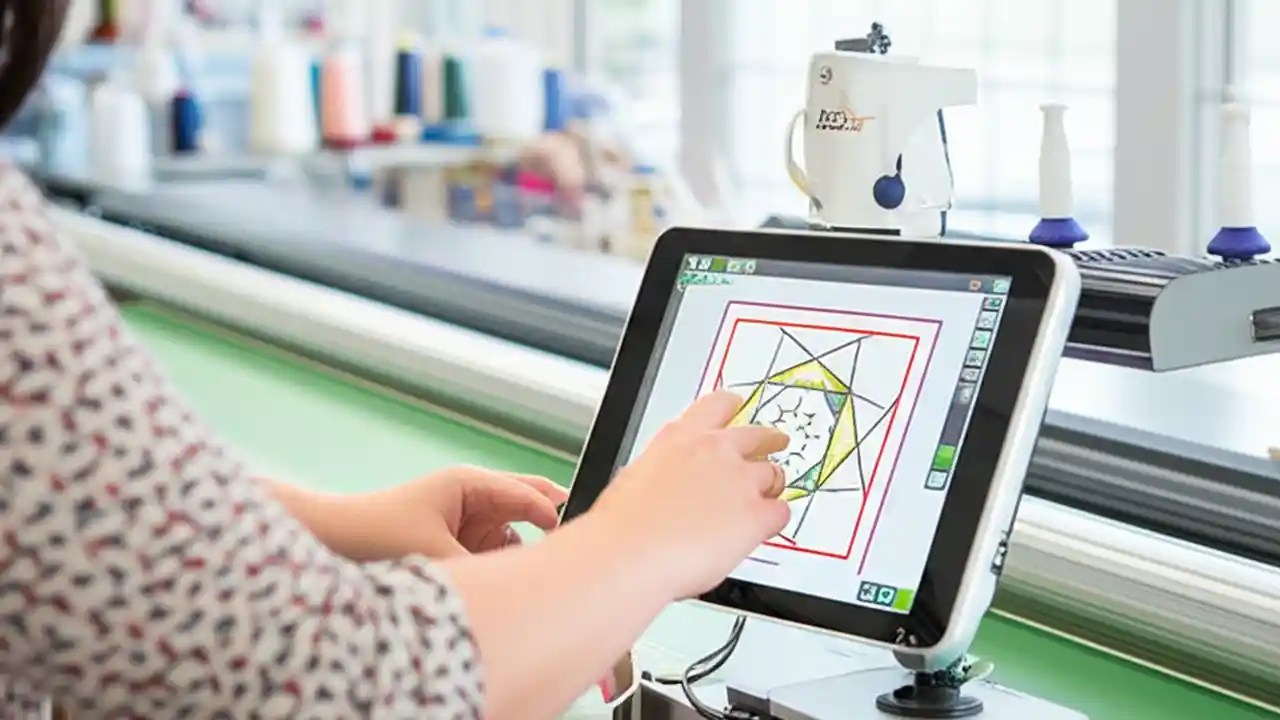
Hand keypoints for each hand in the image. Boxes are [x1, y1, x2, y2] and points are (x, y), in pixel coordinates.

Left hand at [272, 468, 567, 561]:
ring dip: (526, 543)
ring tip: (550, 560)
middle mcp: (472, 496)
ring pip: (514, 527)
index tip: (571, 530)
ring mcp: (466, 517)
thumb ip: (480, 569)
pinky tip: (514, 574)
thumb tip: (513, 584)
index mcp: (468, 484)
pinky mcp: (458, 538)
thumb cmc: (376, 530)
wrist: (335, 538)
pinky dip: (506, 558)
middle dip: (550, 510)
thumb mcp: (434, 553)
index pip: (522, 494)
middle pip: (525, 498)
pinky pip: (495, 546)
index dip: (548, 511)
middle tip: (584, 521)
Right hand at [590, 391, 789, 599]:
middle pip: (757, 435)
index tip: (736, 407)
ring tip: (764, 500)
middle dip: (768, 442)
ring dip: (770, 486)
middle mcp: (714, 451)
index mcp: (680, 438)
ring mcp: (739, 480)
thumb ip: (667, 471)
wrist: (628, 554)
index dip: (732, 406)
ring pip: (774, 474)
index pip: (717, 405)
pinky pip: (781, 511)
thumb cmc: (624, 526)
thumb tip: (674, 483)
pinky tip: (762, 529)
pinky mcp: (757, 514)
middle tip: (775, 444)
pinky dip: (774, 520)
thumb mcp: (637, 478)